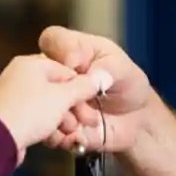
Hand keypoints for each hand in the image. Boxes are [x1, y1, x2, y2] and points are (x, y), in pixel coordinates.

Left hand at [0, 55, 108, 164]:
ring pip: (48, 107)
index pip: (65, 70)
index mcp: (31, 64)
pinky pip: (37, 119)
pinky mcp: (12, 117)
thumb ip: (83, 87)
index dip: (82, 88)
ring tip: (72, 133)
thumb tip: (98, 78)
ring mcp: (15, 97)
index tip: (92, 102)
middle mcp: (20, 77)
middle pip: (57, 90)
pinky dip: (49, 127)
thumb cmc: (29, 112)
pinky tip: (58, 138)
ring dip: (64, 120)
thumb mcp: (63, 97)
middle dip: (74, 108)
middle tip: (88, 121)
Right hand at [37, 26, 157, 153]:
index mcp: (74, 50)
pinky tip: (79, 136)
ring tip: (88, 120)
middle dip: (63, 91)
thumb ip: (109, 68)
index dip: (58, 51)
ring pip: (39, 106)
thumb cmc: (129, 85)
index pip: (52, 39)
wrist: (136, 121)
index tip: (75, 66)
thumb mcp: (125, 70)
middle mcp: (58, 74)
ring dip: (62, 116)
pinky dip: (61, 136)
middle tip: (85, 100)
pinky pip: (46, 132)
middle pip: (40, 74)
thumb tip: (92, 75)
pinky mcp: (56, 126)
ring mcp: (54, 101)